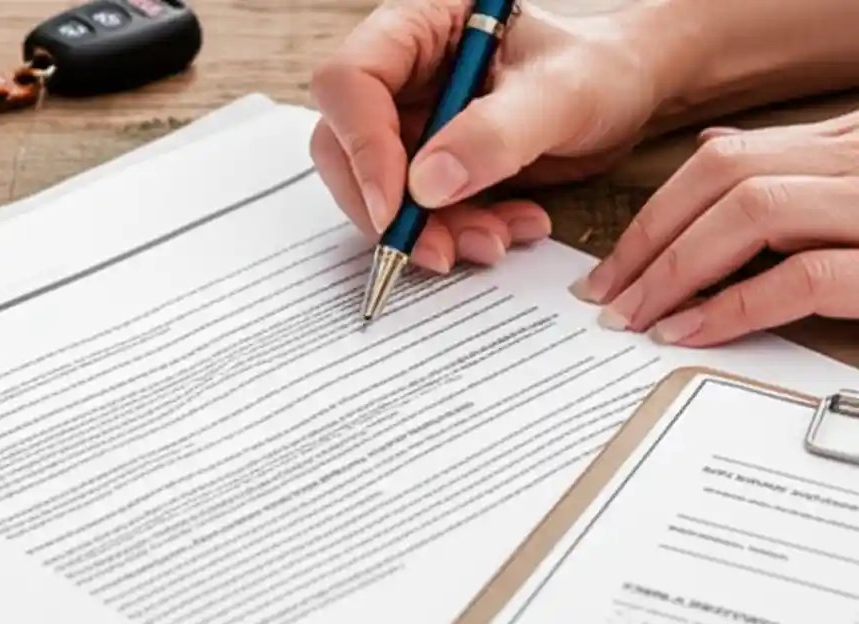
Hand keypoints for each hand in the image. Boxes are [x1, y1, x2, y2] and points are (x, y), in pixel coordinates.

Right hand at [308, 0, 688, 271]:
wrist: (627, 94)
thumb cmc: (599, 69)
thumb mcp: (561, 94)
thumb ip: (495, 134)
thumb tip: (425, 186)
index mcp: (416, 26)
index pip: (350, 83)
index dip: (362, 147)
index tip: (396, 206)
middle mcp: (399, 73)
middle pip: (345, 146)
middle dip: (391, 208)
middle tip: (438, 249)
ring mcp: (408, 121)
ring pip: (376, 190)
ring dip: (430, 231)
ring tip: (495, 240)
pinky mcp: (425, 164)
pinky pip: (415, 212)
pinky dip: (455, 233)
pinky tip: (507, 229)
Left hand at [570, 112, 858, 345]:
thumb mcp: (849, 184)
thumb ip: (789, 167)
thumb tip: (711, 146)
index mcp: (841, 143)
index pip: (724, 161)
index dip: (656, 213)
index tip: (610, 266)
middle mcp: (856, 160)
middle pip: (726, 177)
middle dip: (649, 239)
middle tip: (603, 296)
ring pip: (753, 212)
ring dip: (676, 270)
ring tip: (633, 317)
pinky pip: (802, 277)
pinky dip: (734, 307)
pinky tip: (688, 331)